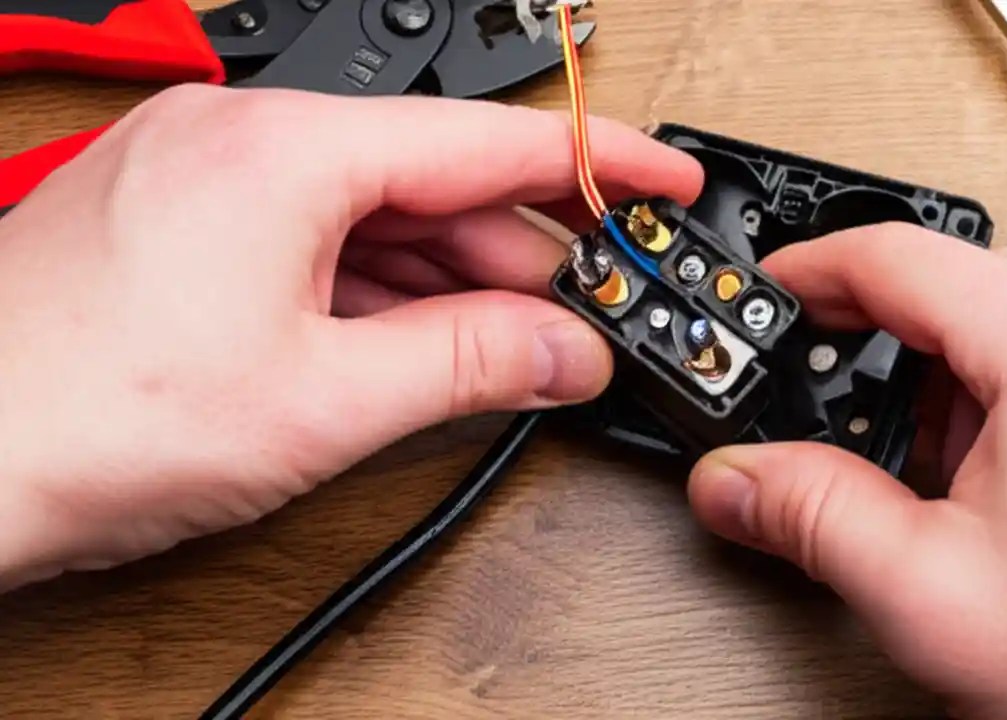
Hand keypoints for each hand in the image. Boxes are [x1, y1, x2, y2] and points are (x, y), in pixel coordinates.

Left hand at [0, 84, 701, 590]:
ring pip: (368, 213)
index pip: (484, 142)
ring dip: (446, 280)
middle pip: (427, 180)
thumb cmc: (78, 421)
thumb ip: (469, 365)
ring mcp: (197, 177)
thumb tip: (565, 351)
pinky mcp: (174, 225)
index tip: (659, 178)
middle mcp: (235, 140)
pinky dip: (372, 288)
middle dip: (517, 252)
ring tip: (510, 345)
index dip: (593, 164)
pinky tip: (413, 341)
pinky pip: (308, 236)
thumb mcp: (323, 402)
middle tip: (589, 310)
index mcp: (279, 152)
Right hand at [687, 224, 1006, 718]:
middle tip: (843, 416)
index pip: (897, 256)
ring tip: (950, 477)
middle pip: (959, 281)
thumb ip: (807, 512)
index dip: (810, 272)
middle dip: (885, 344)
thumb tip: (734, 479)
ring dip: (959, 375)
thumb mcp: (926, 587)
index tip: (771, 297)